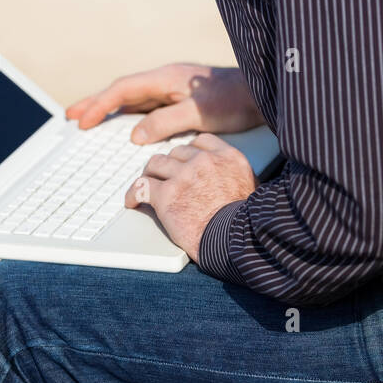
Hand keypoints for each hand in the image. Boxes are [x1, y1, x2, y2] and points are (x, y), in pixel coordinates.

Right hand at [65, 62, 262, 143]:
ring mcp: (172, 90)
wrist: (262, 94)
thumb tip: (134, 135)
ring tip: (87, 119)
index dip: (100, 104)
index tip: (82, 120)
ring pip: (133, 99)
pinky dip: (128, 114)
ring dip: (109, 109)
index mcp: (167, 78)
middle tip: (70, 116)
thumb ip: (166, 122)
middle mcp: (166, 80)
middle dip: (96, 103)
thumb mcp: (200, 113)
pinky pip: (146, 107)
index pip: (123, 89)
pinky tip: (124, 124)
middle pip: (122, 92)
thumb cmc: (235, 100)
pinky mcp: (180, 100)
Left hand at [123, 132, 255, 260]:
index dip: (188, 152)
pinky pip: (141, 186)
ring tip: (147, 187)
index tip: (183, 162)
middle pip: (176, 152)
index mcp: (228, 157)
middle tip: (163, 178)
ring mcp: (184, 175)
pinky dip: (133, 194)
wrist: (236, 241)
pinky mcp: (166, 194)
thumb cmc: (246, 224)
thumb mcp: (250, 188)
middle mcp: (205, 160)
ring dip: (150, 175)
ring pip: (156, 164)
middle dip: (169, 165)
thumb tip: (227, 178)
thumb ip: (234, 175)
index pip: (200, 141)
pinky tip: (132, 202)